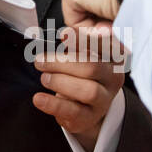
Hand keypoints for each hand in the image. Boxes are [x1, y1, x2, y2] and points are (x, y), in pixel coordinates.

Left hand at [30, 26, 125, 151]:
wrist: (85, 106)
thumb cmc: (80, 73)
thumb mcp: (80, 54)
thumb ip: (74, 43)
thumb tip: (66, 33)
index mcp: (113, 58)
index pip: (104, 45)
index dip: (84, 39)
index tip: (64, 34)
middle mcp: (113, 79)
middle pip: (92, 67)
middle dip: (62, 62)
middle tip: (40, 61)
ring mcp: (104, 100)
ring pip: (88, 91)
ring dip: (60, 82)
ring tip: (44, 78)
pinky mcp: (90, 118)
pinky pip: (73, 111)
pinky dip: (53, 104)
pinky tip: (38, 98)